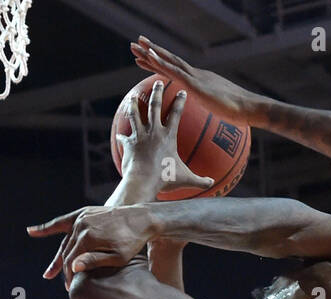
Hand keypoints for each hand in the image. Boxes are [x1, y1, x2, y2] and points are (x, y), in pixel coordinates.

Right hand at [27, 205, 154, 285]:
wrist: (141, 218)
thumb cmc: (132, 241)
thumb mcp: (118, 256)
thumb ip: (96, 261)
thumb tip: (74, 266)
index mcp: (88, 237)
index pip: (72, 261)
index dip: (71, 276)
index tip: (72, 289)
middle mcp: (81, 225)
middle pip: (67, 252)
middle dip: (66, 270)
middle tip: (68, 286)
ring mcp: (81, 218)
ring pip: (65, 241)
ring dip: (60, 257)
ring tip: (49, 274)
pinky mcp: (83, 213)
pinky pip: (62, 222)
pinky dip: (48, 228)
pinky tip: (31, 231)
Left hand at [118, 78, 214, 196]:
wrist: (143, 181)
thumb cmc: (165, 179)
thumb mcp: (185, 179)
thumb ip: (199, 181)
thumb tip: (212, 183)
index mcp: (168, 136)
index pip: (176, 114)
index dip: (180, 101)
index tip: (182, 91)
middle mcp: (154, 131)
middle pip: (154, 106)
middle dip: (157, 92)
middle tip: (158, 82)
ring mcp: (140, 135)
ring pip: (135, 114)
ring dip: (134, 104)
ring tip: (133, 96)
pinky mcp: (129, 144)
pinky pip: (124, 137)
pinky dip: (122, 136)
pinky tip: (118, 135)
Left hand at [131, 36, 263, 126]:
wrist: (249, 108)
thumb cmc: (238, 114)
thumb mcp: (218, 111)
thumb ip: (209, 110)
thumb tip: (205, 118)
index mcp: (199, 81)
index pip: (175, 70)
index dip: (159, 63)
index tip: (145, 58)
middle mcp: (196, 74)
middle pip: (169, 60)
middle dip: (151, 52)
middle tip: (135, 44)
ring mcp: (195, 77)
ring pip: (169, 61)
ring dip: (151, 52)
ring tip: (137, 44)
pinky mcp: (196, 84)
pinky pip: (175, 71)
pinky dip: (162, 63)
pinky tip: (150, 56)